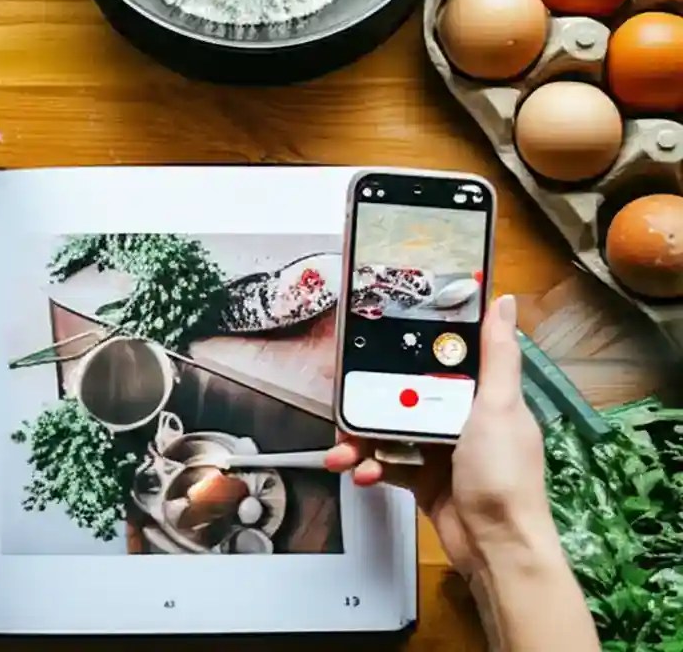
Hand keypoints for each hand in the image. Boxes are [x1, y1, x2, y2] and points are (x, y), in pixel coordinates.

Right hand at [326, 295, 560, 577]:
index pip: (441, 362)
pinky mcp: (423, 480)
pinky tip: (362, 472)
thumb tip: (504, 301)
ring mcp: (441, 452)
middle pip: (405, 397)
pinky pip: (388, 464)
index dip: (409, 350)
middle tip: (345, 400)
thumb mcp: (499, 407)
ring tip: (343, 449)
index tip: (377, 338)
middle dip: (371, 401)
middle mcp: (462, 421)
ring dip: (362, 440)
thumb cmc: (505, 477)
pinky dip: (371, 467)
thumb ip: (497, 355)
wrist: (495, 546)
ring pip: (390, 432)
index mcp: (483, 397)